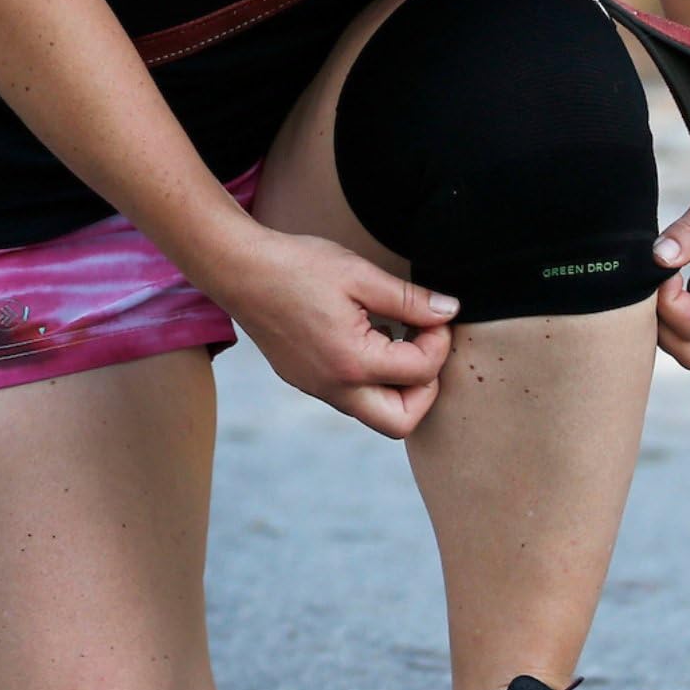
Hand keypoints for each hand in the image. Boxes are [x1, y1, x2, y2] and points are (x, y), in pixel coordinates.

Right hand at [193, 225, 457, 438]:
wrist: (240, 269)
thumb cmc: (298, 267)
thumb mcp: (361, 275)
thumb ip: (410, 300)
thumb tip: (449, 312)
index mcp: (352, 363)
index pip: (421, 373)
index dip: (439, 341)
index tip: (434, 314)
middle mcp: (335, 388)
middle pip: (402, 422)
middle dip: (425, 389)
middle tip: (424, 347)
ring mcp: (317, 389)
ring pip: (375, 413)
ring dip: (398, 385)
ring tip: (395, 336)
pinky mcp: (305, 381)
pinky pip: (351, 397)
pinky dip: (372, 378)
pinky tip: (367, 336)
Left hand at [652, 117, 689, 370]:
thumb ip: (689, 231)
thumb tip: (658, 259)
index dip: (665, 302)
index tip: (660, 264)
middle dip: (661, 327)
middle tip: (652, 281)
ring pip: (687, 341)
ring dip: (662, 317)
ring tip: (657, 272)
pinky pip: (685, 318)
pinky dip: (666, 304)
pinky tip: (661, 271)